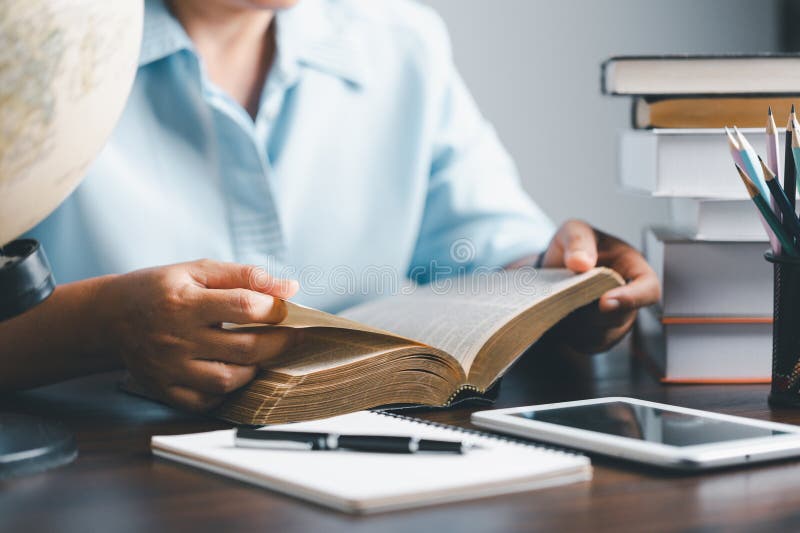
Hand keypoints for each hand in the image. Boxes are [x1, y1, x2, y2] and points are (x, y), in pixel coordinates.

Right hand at [96, 259, 300, 411]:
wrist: (111, 316)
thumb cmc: (162, 289)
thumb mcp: (199, 271)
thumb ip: (246, 276)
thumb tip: (290, 288)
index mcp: (185, 302)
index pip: (245, 307)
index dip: (275, 309)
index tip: (284, 310)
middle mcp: (176, 338)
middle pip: (244, 348)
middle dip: (278, 342)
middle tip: (291, 336)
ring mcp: (169, 368)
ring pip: (228, 380)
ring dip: (253, 368)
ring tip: (257, 353)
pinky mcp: (164, 389)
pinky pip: (205, 402)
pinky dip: (226, 392)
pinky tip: (231, 372)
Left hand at [540, 220, 660, 353]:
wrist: (554, 268)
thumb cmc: (574, 247)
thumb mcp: (573, 231)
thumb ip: (578, 240)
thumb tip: (581, 262)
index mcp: (632, 268)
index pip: (649, 289)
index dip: (632, 298)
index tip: (604, 301)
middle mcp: (629, 297)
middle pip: (621, 317)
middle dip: (592, 311)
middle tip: (567, 296)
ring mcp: (616, 320)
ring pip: (602, 333)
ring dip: (579, 322)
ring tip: (563, 300)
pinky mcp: (599, 336)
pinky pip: (588, 343)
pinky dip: (572, 332)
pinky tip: (563, 314)